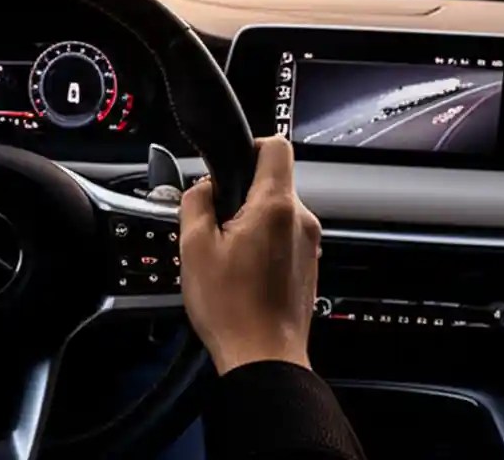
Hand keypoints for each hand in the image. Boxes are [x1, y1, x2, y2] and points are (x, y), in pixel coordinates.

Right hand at [178, 136, 321, 374]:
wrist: (262, 357)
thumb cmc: (231, 309)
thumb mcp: (193, 247)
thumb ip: (195, 202)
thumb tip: (202, 187)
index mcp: (275, 207)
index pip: (276, 146)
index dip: (249, 146)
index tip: (229, 166)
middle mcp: (301, 221)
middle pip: (273, 182)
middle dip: (242, 195)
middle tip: (216, 226)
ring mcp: (310, 245)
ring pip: (277, 212)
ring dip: (252, 223)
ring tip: (227, 255)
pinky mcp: (309, 265)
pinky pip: (284, 238)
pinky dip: (263, 244)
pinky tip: (243, 272)